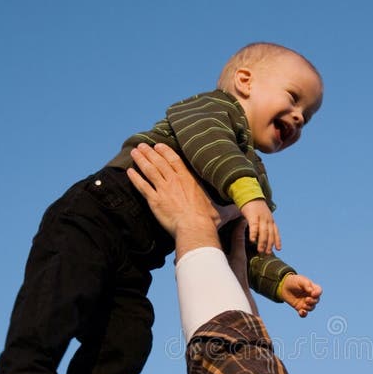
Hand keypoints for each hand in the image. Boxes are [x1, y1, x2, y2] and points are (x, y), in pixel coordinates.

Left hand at [127, 143, 220, 258]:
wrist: (195, 228)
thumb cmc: (209, 220)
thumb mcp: (222, 210)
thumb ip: (230, 208)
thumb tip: (243, 211)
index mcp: (189, 180)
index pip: (175, 160)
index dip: (165, 151)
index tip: (158, 146)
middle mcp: (175, 181)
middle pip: (159, 162)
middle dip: (149, 152)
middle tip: (142, 145)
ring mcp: (164, 190)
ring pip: (149, 170)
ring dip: (141, 160)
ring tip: (134, 152)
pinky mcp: (155, 201)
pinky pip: (142, 187)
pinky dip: (135, 178)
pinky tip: (129, 172)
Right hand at [241, 199, 281, 253]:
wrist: (249, 194)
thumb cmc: (254, 207)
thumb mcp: (262, 215)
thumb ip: (263, 224)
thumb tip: (261, 236)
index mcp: (270, 220)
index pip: (276, 231)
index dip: (278, 240)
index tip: (279, 249)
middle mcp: (268, 219)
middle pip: (271, 233)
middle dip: (269, 244)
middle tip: (267, 253)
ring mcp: (261, 217)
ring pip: (264, 232)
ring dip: (262, 242)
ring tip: (260, 251)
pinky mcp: (253, 215)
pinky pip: (254, 226)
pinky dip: (254, 234)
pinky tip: (252, 241)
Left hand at [278, 274, 322, 317]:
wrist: (284, 286)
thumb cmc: (293, 281)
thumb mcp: (300, 280)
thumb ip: (306, 285)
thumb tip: (311, 291)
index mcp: (312, 288)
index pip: (319, 291)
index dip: (318, 293)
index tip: (313, 294)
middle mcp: (310, 296)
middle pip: (316, 301)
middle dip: (313, 301)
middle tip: (306, 299)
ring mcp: (305, 302)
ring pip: (311, 308)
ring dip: (309, 308)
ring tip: (303, 305)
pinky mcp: (300, 308)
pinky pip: (304, 313)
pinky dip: (304, 314)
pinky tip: (301, 312)